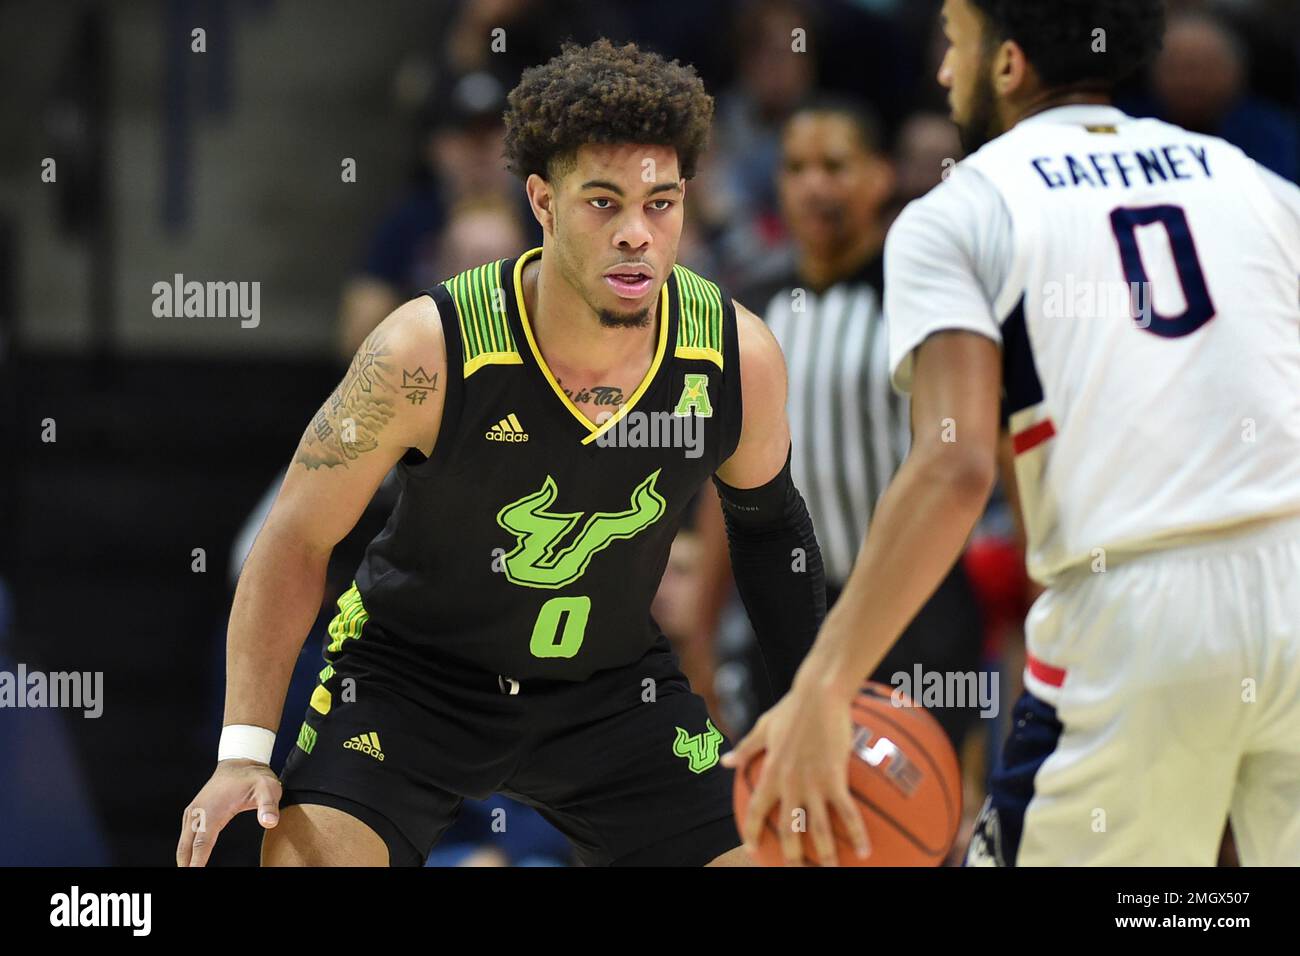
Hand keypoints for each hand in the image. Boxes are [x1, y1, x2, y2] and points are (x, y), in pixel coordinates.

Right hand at [176, 759, 281, 866]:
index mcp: (213, 810)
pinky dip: (184, 851)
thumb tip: (270, 822)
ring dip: (183, 860)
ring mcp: (193, 812)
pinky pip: (184, 836)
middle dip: (186, 865)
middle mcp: (198, 812)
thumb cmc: (255, 777)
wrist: (240, 762)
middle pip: (187, 847)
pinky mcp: (192, 812)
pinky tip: (188, 862)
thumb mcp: (268, 789)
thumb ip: (269, 806)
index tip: (193, 875)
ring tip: (188, 872)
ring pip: (183, 843)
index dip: (197, 862)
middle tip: (189, 878)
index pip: (202, 843)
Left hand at [722, 677, 869, 865]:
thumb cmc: (792, 708)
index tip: (750, 850)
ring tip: (832, 871)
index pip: (755, 810)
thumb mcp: (763, 728)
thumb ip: (746, 748)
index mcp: (770, 773)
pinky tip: (863, 851)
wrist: (818, 695)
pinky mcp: (835, 777)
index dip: (751, 832)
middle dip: (792, 855)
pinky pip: (847, 813)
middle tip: (796, 870)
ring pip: (817, 829)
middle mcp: (789, 784)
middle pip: (788, 829)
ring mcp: (812, 783)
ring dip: (825, 855)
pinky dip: (856, 834)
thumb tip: (725, 761)